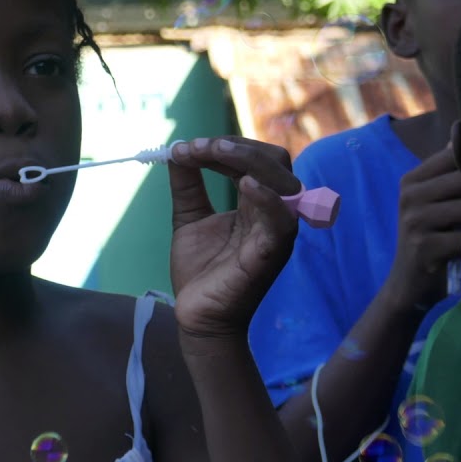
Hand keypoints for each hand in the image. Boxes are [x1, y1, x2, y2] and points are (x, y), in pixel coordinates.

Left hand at [167, 137, 302, 341]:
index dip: (224, 147)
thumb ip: (188, 185)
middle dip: (237, 147)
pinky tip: (246, 185)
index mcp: (256, 203)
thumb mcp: (189, 217)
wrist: (196, 315)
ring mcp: (276, 233)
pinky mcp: (271, 255)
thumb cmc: (200, 270)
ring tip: (213, 152)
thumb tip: (177, 150)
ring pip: (283, 183)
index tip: (186, 147)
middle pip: (275, 163)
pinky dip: (269, 199)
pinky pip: (282, 222)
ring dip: (248, 161)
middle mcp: (272, 214)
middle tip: (197, 146)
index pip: (253, 160)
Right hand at [384, 147, 460, 310]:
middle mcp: (409, 196)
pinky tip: (454, 253)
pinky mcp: (425, 247)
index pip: (456, 156)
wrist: (408, 282)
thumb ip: (446, 170)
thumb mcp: (430, 200)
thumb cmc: (427, 236)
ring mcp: (414, 221)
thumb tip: (459, 134)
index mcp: (410, 180)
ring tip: (456, 235)